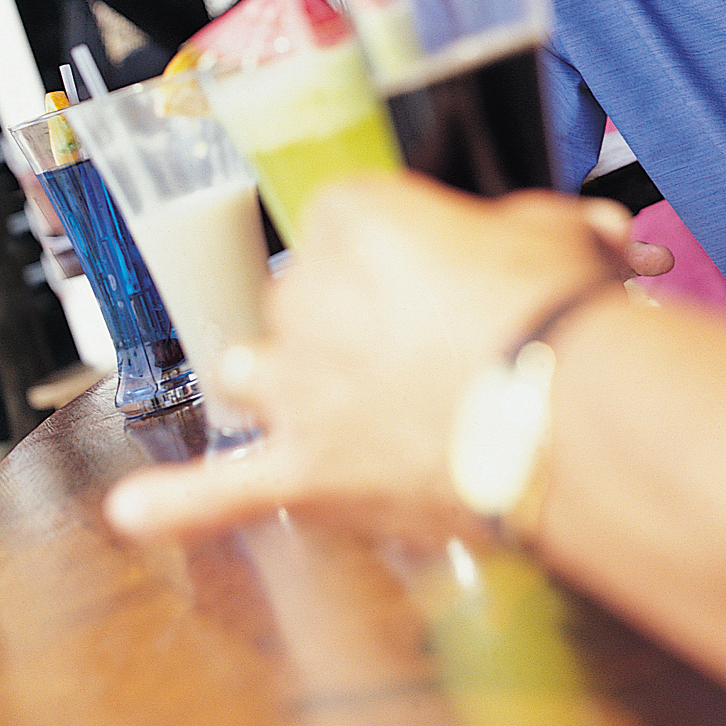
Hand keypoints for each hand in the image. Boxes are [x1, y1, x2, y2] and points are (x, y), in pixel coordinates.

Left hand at [104, 172, 623, 542]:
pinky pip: (221, 493)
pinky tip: (138, 512)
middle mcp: (308, 296)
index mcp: (358, 218)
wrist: (559, 413)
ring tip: (331, 398)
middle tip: (421, 338)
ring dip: (282, 383)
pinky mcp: (304, 474)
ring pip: (253, 374)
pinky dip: (180, 505)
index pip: (350, 214)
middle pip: (300, 294)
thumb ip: (543, 231)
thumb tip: (587, 235)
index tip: (438, 262)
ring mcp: (298, 390)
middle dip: (350, 315)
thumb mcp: (561, 234)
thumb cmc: (558, 313)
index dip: (400, 244)